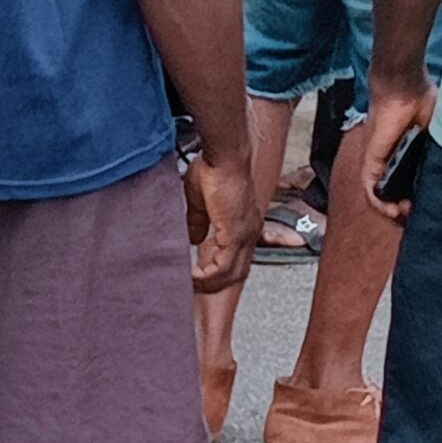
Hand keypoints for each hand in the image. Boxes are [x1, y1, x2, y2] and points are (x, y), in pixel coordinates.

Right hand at [186, 151, 258, 294]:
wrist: (224, 155)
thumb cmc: (214, 168)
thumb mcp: (200, 200)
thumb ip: (198, 221)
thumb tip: (193, 238)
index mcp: (243, 224)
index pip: (236, 257)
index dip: (219, 270)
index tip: (200, 275)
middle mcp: (250, 232)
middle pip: (238, 272)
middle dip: (216, 284)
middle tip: (195, 287)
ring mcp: (245, 234)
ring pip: (232, 273)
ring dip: (210, 283)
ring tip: (191, 284)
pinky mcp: (236, 234)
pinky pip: (223, 266)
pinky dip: (208, 276)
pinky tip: (193, 277)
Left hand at [361, 77, 438, 222]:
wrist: (405, 87)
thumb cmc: (424, 102)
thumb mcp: (441, 132)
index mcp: (414, 156)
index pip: (415, 187)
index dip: (423, 201)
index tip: (434, 208)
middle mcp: (397, 162)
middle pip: (398, 196)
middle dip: (408, 211)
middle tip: (418, 215)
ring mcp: (382, 162)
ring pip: (383, 196)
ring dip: (393, 211)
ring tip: (406, 214)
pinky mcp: (370, 159)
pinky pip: (369, 188)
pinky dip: (379, 202)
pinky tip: (391, 210)